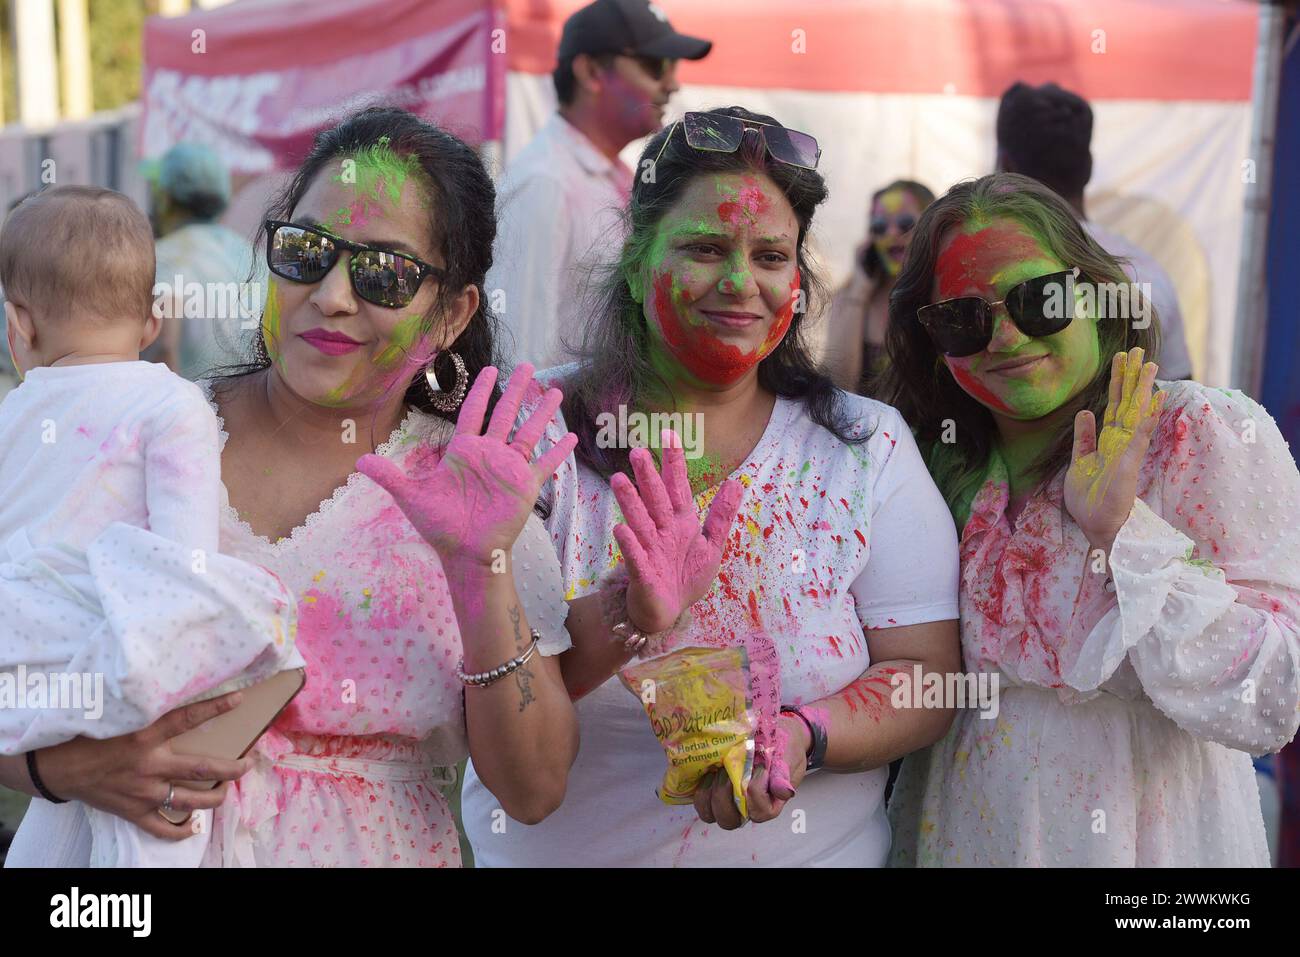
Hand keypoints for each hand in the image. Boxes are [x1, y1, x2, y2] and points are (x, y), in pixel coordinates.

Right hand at [34, 691, 252, 840]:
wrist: (54, 767)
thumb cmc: (86, 735)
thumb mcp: (117, 715)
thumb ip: (145, 706)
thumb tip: (169, 684)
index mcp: (145, 736)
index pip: (189, 718)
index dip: (216, 707)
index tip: (239, 699)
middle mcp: (149, 766)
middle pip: (202, 769)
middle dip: (231, 768)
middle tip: (248, 763)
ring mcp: (142, 793)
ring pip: (190, 801)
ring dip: (214, 798)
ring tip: (227, 790)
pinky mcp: (132, 812)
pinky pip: (162, 828)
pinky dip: (180, 831)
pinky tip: (195, 827)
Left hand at [357, 363, 577, 567]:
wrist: (466, 553)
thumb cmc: (440, 526)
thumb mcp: (411, 497)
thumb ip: (389, 476)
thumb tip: (357, 462)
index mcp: (465, 451)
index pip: (474, 412)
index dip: (482, 390)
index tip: (491, 370)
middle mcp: (490, 454)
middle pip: (506, 414)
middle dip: (517, 390)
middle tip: (529, 366)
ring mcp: (510, 469)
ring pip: (529, 432)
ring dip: (542, 412)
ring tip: (556, 391)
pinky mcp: (526, 485)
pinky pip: (545, 463)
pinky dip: (558, 450)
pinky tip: (571, 436)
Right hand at [611, 429, 743, 634]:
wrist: (669, 612)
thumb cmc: (687, 577)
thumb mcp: (712, 546)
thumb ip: (722, 515)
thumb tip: (736, 482)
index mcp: (681, 522)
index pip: (678, 487)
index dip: (673, 463)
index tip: (669, 434)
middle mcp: (662, 530)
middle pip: (655, 499)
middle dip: (647, 477)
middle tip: (637, 452)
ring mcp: (649, 549)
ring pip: (638, 521)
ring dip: (630, 502)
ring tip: (619, 480)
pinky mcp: (642, 572)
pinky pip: (635, 556)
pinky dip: (629, 544)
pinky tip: (621, 529)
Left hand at [692, 713, 807, 828]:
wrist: (771, 734)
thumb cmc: (781, 747)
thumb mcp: (787, 756)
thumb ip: (783, 774)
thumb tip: (784, 792)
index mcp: (768, 805)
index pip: (758, 811)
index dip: (755, 791)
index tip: (759, 767)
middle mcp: (746, 809)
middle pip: (729, 820)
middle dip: (724, 794)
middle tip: (727, 770)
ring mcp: (728, 802)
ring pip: (709, 813)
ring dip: (707, 792)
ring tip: (714, 771)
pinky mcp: (712, 791)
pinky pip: (699, 800)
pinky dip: (697, 786)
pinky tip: (704, 769)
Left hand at [1064, 347, 1164, 552]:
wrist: (1096, 526)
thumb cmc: (1088, 499)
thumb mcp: (1078, 463)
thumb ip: (1083, 438)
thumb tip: (1085, 412)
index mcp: (1106, 441)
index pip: (1113, 406)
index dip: (1117, 383)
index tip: (1121, 360)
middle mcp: (1120, 442)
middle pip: (1127, 403)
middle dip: (1132, 377)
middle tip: (1138, 350)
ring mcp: (1127, 451)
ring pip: (1136, 414)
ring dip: (1144, 390)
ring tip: (1151, 366)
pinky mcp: (1130, 464)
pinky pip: (1139, 437)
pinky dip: (1147, 418)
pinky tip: (1155, 400)